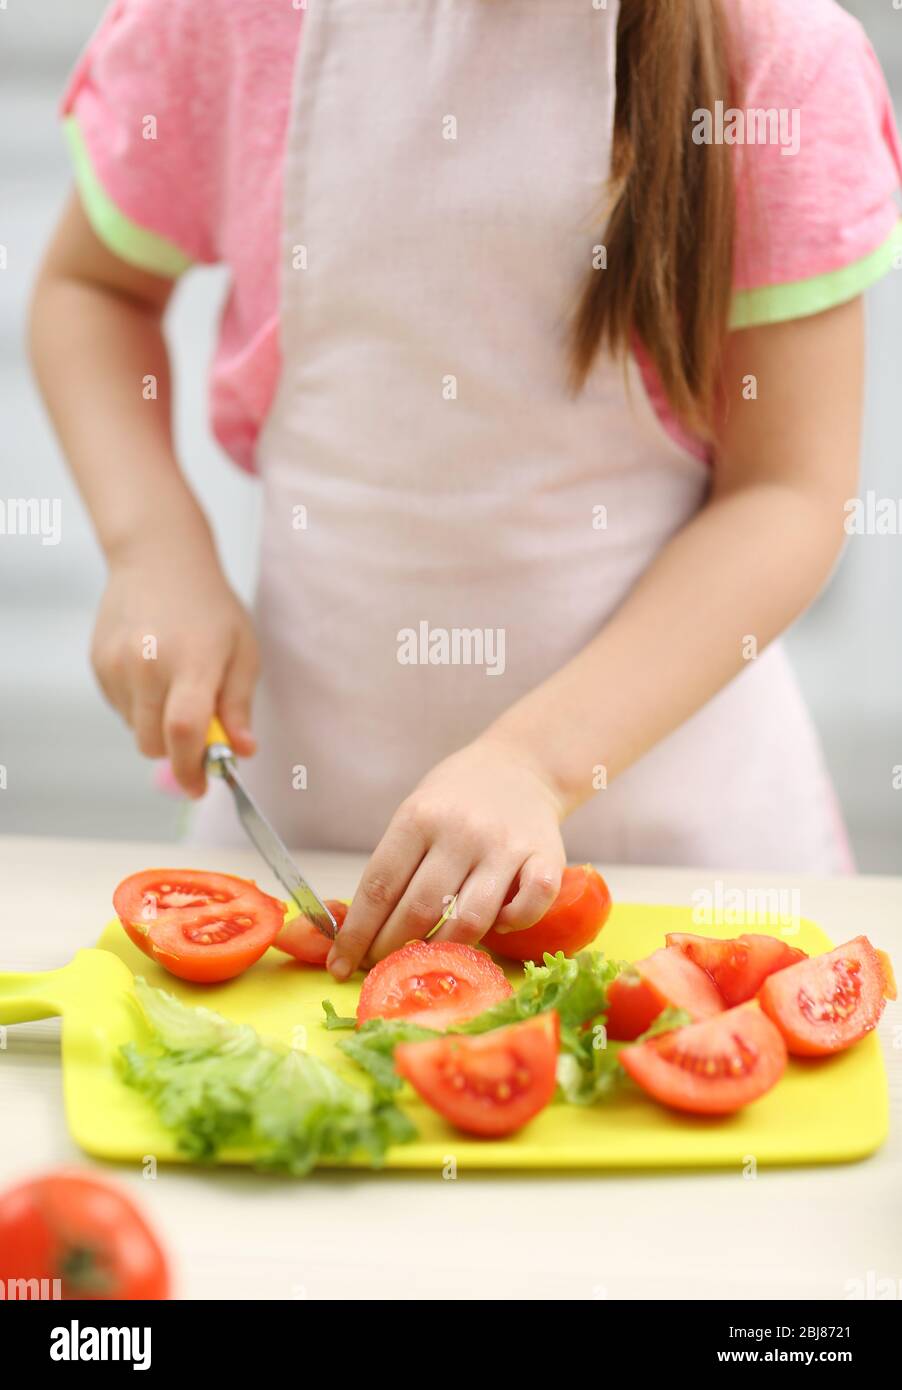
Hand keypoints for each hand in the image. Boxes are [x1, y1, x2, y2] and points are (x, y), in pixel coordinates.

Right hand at [91, 542, 258, 795]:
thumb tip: (241, 751)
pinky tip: (153, 670)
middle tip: (198, 733)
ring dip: (158, 725)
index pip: (186, 731)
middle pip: (154, 743)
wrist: (159, 559)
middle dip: (177, 752)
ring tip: (175, 683)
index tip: (201, 787)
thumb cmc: (210, 608)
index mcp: (194, 661)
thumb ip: (238, 706)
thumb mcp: (243, 652)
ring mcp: (118, 663)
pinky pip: (120, 709)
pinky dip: (139, 706)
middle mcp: (149, 664)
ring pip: (136, 730)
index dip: (192, 769)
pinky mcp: (98, 663)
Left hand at [326, 737, 566, 978]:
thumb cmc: (457, 798)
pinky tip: (497, 925)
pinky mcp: (547, 857)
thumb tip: (359, 931)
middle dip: (392, 951)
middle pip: (419, 910)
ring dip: (445, 953)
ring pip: (470, 921)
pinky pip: (530, 907)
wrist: (522, 765)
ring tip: (430, 961)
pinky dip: (511, 926)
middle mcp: (461, 831)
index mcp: (419, 817)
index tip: (342, 964)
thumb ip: (394, 864)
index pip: (379, 888)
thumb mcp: (416, 813)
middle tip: (382, 969)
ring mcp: (506, 846)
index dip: (358, 934)